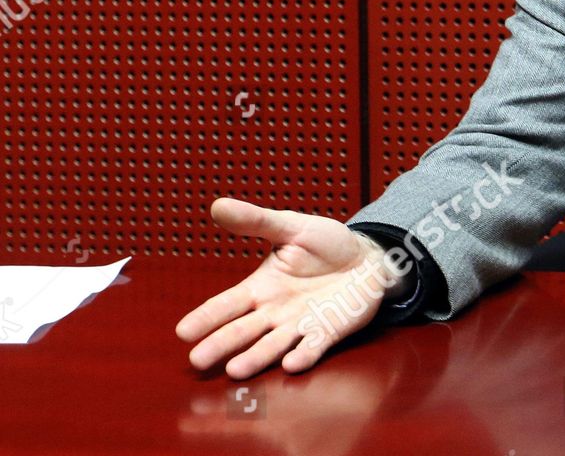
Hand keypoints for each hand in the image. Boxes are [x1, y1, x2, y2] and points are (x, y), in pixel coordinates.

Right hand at [176, 197, 407, 378]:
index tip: (183, 331)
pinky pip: (313, 347)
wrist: (369, 258)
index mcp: (261, 287)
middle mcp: (275, 312)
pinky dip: (303, 356)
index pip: (227, 304)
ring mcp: (300, 325)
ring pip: (273, 345)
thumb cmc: (326, 244)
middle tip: (198, 360)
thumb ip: (257, 222)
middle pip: (243, 331)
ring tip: (236, 370)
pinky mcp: (328, 332)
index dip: (207, 317)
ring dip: (256, 358)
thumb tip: (218, 205)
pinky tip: (292, 364)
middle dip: (221, 344)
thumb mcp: (291, 228)